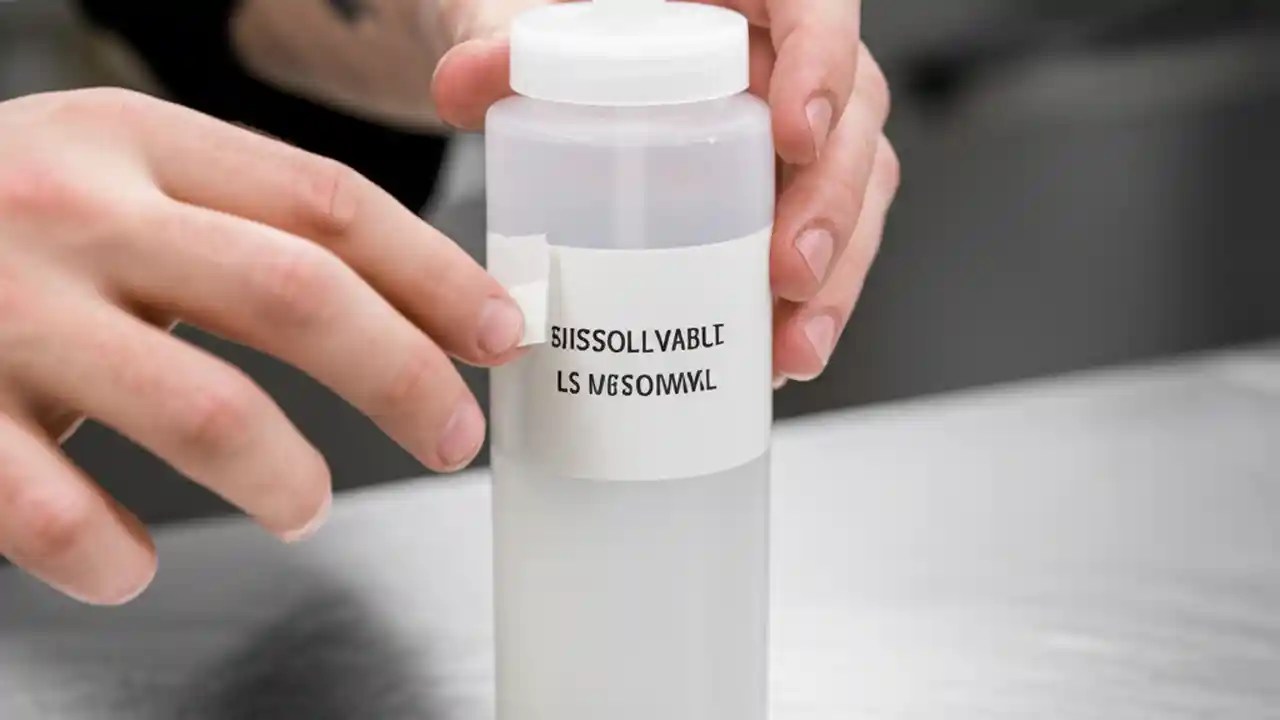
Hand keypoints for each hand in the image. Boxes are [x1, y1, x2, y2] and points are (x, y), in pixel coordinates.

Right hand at [0, 89, 523, 603]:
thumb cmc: (0, 216)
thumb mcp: (113, 170)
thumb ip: (242, 222)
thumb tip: (413, 307)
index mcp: (136, 141)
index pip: (329, 203)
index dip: (434, 274)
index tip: (500, 333)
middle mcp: (75, 210)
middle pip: (295, 293)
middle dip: (400, 377)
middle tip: (453, 436)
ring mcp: (1, 308)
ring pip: (204, 408)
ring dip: (288, 473)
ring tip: (309, 504)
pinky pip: (52, 508)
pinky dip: (115, 550)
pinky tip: (138, 560)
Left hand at [432, 0, 899, 385]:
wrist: (533, 66)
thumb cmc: (548, 23)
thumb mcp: (513, 16)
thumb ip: (497, 36)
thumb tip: (466, 84)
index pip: (815, 4)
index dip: (825, 64)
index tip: (795, 133)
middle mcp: (778, 55)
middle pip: (852, 118)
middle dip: (832, 206)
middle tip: (789, 272)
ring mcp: (781, 128)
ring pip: (851, 191)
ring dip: (834, 277)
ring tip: (790, 345)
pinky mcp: (770, 190)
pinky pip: (813, 238)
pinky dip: (804, 303)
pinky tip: (775, 356)